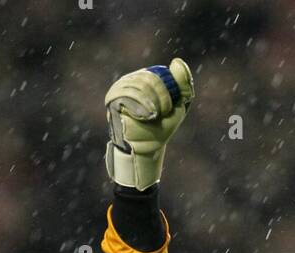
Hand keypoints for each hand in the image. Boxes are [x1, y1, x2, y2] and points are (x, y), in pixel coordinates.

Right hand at [105, 58, 193, 190]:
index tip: (168, 109)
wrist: (144, 148)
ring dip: (151, 104)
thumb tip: (177, 62)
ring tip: (153, 117)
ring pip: (141, 86)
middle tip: (160, 114)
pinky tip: (145, 116)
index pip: (158, 74)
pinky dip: (140, 106)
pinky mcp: (113, 99)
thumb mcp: (178, 106)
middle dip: (161, 97)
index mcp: (145, 79)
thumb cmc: (160, 129)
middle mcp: (131, 80)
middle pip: (150, 78)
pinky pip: (128, 95)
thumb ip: (182, 84)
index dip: (167, 91)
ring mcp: (120, 87)